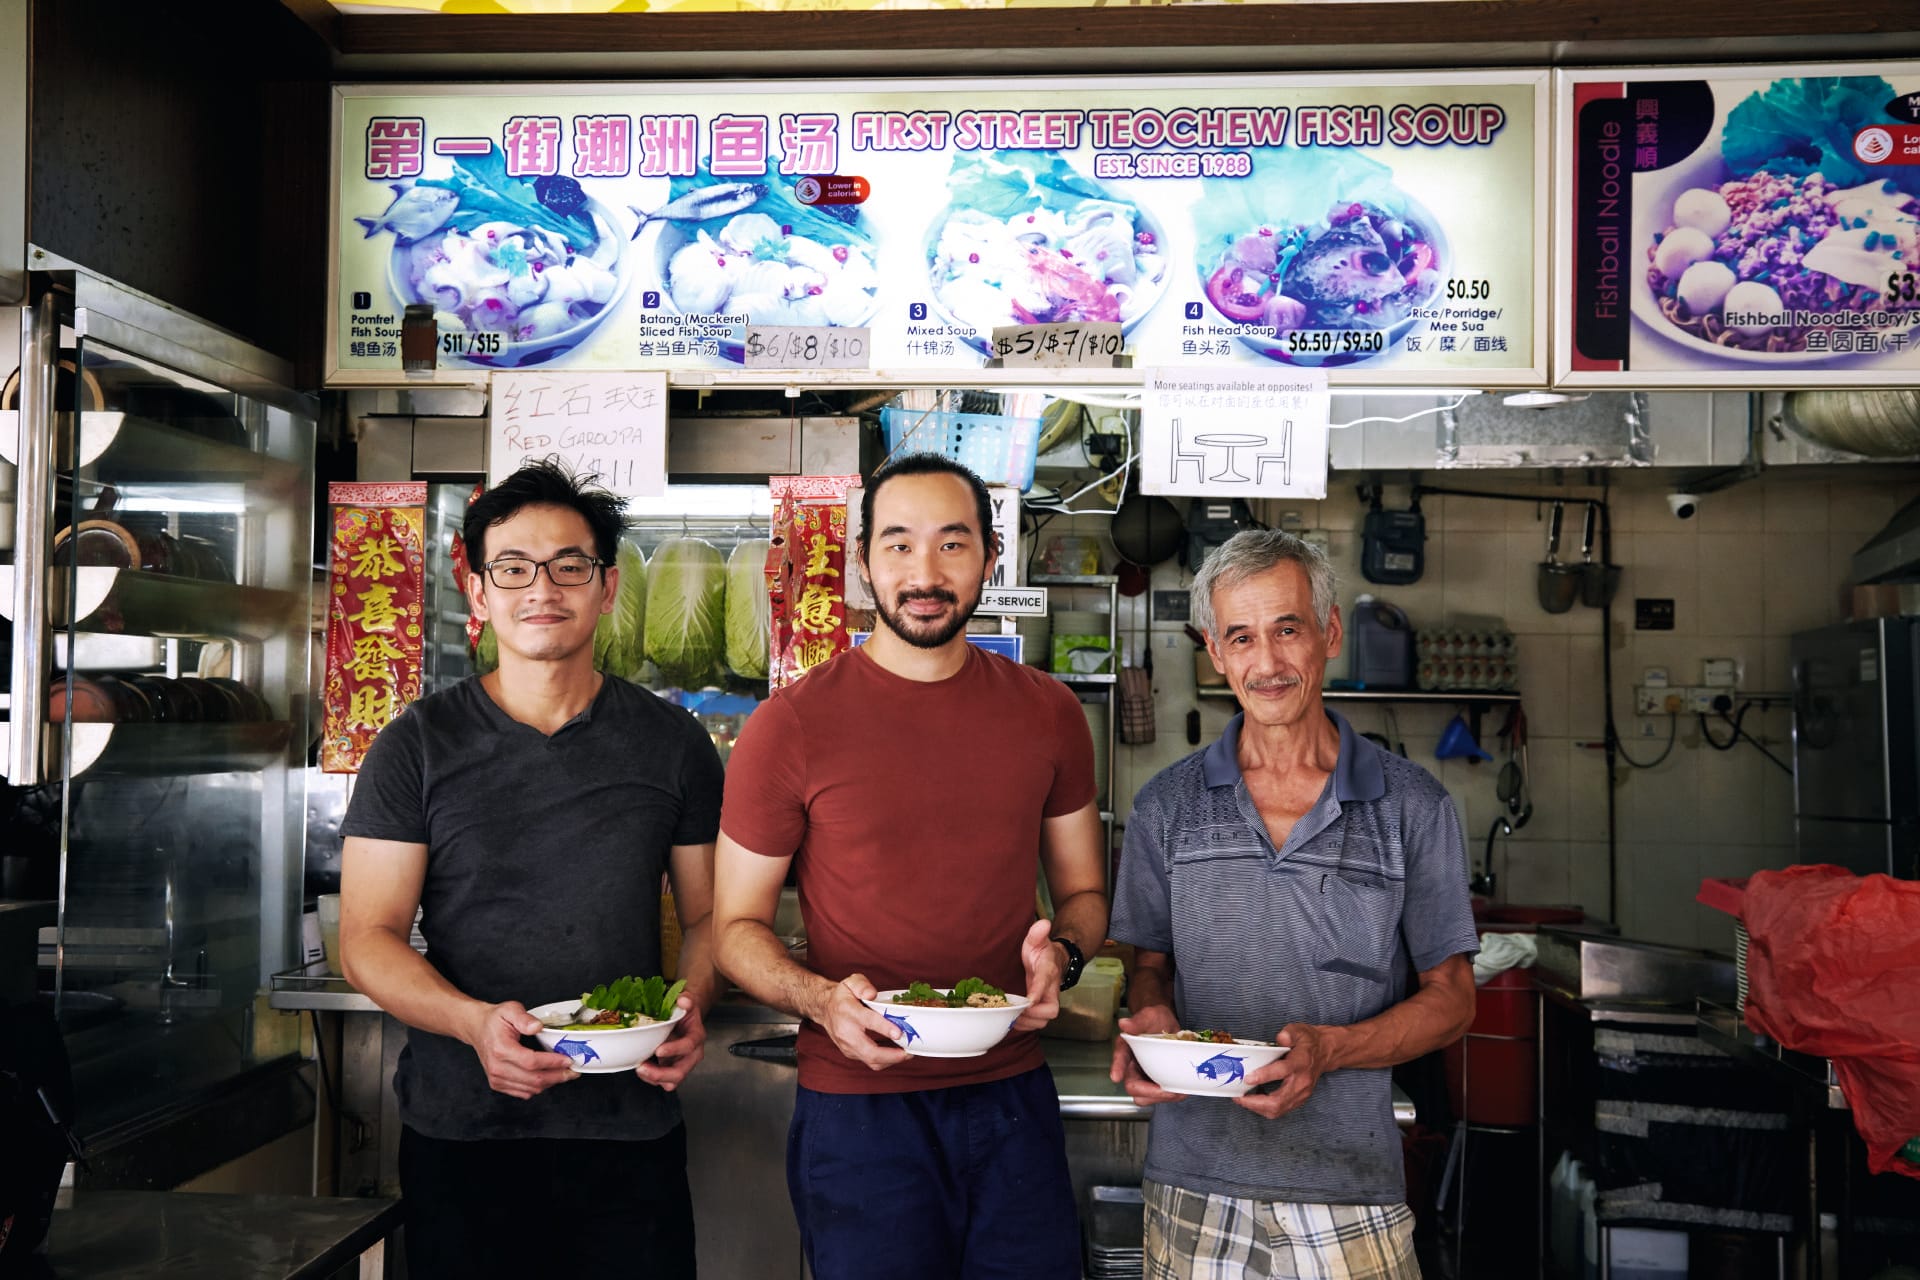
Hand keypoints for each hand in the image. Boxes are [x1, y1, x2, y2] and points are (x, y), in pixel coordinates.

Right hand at [464, 1000, 579, 1099]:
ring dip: (551, 1083)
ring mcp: (497, 1079)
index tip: (568, 1060)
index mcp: (501, 1049)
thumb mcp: (510, 1009)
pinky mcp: (498, 1085)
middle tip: (573, 1071)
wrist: (478, 1029)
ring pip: (531, 1088)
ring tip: (564, 1073)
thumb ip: (524, 1018)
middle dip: (558, 1076)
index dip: (552, 1062)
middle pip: (534, 1079)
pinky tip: (548, 1076)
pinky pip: (524, 1092)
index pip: (531, 1062)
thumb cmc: (495, 1019)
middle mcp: (497, 1068)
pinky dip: (539, 1087)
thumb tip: (537, 1026)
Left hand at [638, 996, 705, 1091]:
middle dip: (660, 1073)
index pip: (688, 1046)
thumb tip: (683, 1000)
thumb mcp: (687, 1001)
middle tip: (642, 1067)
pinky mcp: (672, 1069)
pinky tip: (642, 1068)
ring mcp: (682, 1064)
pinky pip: (663, 1081)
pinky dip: (651, 1078)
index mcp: (696, 1037)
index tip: (658, 1050)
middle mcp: (692, 1054)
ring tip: (640, 1068)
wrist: (686, 1019)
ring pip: (671, 1081)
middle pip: (680, 1072)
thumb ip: (686, 1000)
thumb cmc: (685, 1012)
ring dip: (653, 1078)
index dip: (674, 1050)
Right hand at [811, 974, 910, 1071]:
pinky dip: (885, 1060)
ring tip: (907, 1054)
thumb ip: (862, 985)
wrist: (825, 1009)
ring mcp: (847, 1046)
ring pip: (871, 1061)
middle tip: (908, 1052)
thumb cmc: (842, 996)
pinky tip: (897, 1053)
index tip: (899, 1032)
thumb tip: (872, 994)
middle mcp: (846, 1032)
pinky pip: (870, 1061)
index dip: (884, 1028)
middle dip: (891, 1055)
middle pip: (869, 1051)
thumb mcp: (851, 982)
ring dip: (891, 1060)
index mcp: (848, 1012)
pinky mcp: (851, 1053)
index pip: (868, 1021)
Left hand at [1013, 919, 1062, 1031]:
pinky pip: (1037, 1022)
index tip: (1028, 1000)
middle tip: (1016, 1012)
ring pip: (1044, 1020)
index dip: (1038, 992)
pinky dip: (1025, 1026)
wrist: (1053, 961)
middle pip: (1051, 1010)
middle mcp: (1051, 989)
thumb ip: (1038, 933)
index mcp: (1049, 971)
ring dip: (1028, 1023)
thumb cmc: (1042, 952)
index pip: (1046, 982)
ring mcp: (1047, 1000)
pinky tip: (1012, 1021)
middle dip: (1034, 1015)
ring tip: (1012, 1018)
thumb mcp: (1037, 940)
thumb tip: (1043, 923)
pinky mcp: (1041, 1008)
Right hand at [1110, 1006, 1185, 1106]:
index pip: (1119, 1059)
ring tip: (1176, 1092)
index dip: (1117, 1068)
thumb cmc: (1155, 1020)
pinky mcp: (1154, 1082)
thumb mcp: (1149, 1016)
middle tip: (1165, 1090)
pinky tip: (1180, 1091)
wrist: (1167, 1024)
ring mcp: (1143, 1076)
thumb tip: (1124, 1023)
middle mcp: (1131, 1065)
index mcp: (1126, 1049)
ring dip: (1160, 1098)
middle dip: (1148, 1092)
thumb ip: (1138, 1020)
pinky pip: (1157, 1096)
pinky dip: (1169, 1096)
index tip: (1116, 1076)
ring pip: (1144, 1097)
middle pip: (1132, 1086)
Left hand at [1234, 1023, 1332, 1119]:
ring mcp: (1302, 1093)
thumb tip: (1280, 1039)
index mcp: (1301, 1063)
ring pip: (1278, 1109)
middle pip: (1278, 1101)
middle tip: (1238, 1096)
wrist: (1325, 1052)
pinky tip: (1254, 1100)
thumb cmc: (1308, 1042)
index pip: (1282, 1071)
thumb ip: (1289, 1034)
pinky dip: (1265, 1108)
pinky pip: (1280, 1110)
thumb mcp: (1299, 1030)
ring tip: (1242, 1100)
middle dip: (1255, 1102)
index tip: (1247, 1078)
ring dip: (1258, 1108)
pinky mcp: (1299, 1099)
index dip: (1264, 1076)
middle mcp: (1302, 1082)